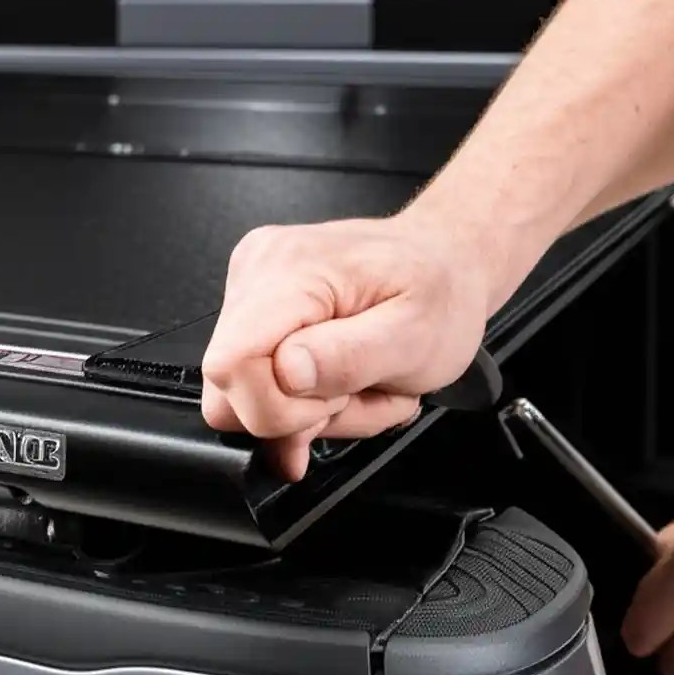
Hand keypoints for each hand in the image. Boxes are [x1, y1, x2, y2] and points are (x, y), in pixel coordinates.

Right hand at [200, 207, 499, 481]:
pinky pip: (253, 381)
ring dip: (305, 410)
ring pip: (241, 396)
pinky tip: (338, 374)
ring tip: (357, 381)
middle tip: (356, 390)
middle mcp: (258, 271)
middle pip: (228, 391)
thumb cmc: (440, 291)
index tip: (334, 397)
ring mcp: (249, 287)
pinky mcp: (253, 307)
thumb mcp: (418, 336)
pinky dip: (300, 396)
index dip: (278, 407)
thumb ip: (350, 358)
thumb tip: (286, 374)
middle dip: (298, 415)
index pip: (230, 366)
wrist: (445, 259)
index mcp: (291, 271)